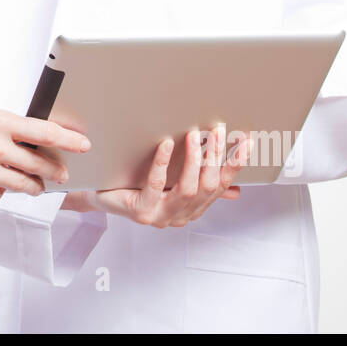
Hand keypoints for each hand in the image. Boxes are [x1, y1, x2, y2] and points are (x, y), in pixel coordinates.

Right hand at [0, 109, 90, 203]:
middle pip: (41, 165)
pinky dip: (0, 190)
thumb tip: (34, 140)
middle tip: (62, 173)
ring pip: (26, 186)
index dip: (69, 140)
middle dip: (56, 171)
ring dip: (33, 185)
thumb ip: (6, 128)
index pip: (45, 132)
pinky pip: (1, 195)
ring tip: (34, 183)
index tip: (83, 144)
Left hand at [63, 125, 249, 227]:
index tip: (245, 140)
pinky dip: (163, 164)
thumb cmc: (136, 186)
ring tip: (194, 134)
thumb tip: (235, 189)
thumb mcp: (172, 183)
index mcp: (193, 208)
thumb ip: (200, 185)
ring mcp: (161, 216)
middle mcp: (181, 215)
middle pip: (207, 186)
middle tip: (217, 129)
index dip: (234, 163)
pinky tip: (166, 145)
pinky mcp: (142, 212)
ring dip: (194, 160)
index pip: (220, 185)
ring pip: (188, 189)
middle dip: (215, 156)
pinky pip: (156, 186)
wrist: (101, 197)